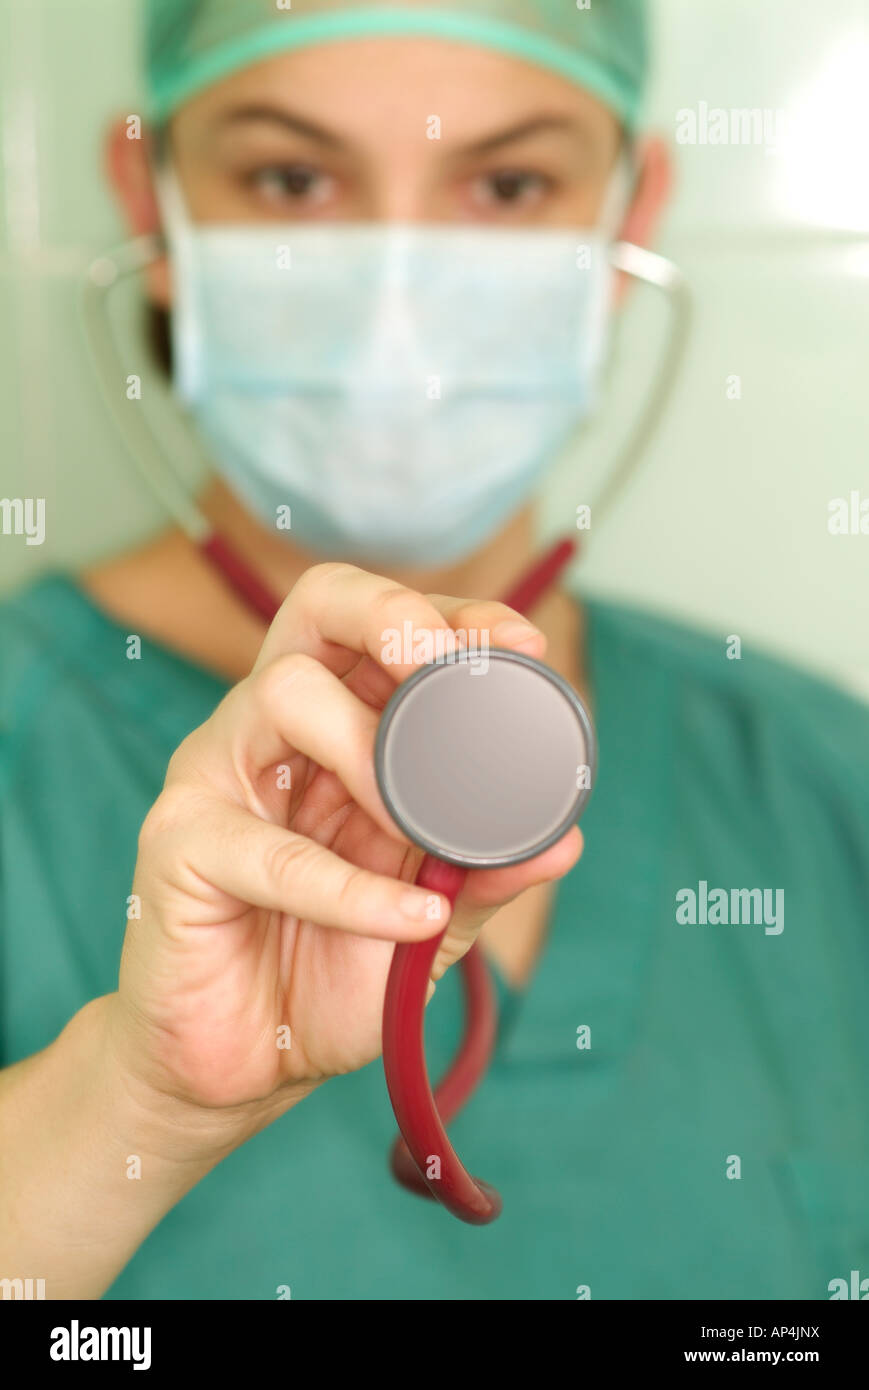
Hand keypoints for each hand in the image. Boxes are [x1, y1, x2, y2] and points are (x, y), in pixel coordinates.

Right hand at [110, 563, 582, 1121]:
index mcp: (337, 728)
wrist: (247, 1066)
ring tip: (418, 829)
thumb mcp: (431, 920)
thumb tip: (564, 840)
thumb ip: (485, 873)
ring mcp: (217, 777)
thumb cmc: (330, 971)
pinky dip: (351, 889)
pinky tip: (412, 920)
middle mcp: (274, 732)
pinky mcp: (178, 846)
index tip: (523, 645)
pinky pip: (268, 848)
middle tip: (446, 664)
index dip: (456, 618)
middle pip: (317, 607)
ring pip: (283, 694)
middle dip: (392, 614)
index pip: (385, 628)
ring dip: (370, 752)